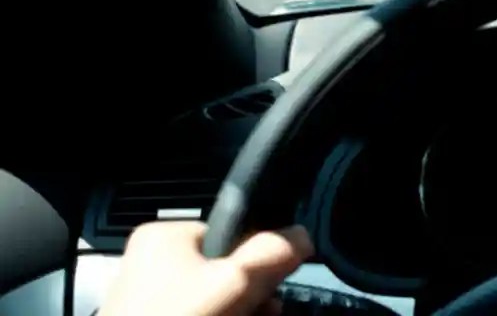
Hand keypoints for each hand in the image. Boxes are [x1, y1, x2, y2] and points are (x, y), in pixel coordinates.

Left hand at [99, 221, 313, 315]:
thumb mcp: (235, 282)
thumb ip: (272, 253)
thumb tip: (301, 237)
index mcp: (164, 238)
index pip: (231, 234)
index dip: (256, 259)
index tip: (273, 285)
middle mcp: (152, 265)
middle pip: (226, 271)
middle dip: (253, 296)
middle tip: (266, 313)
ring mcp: (151, 302)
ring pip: (217, 301)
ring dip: (245, 313)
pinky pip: (202, 315)